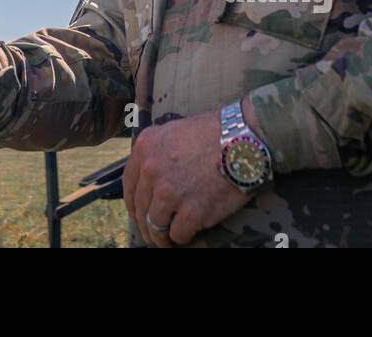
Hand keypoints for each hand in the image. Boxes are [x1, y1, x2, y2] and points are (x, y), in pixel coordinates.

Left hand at [122, 108, 256, 246]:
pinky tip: (188, 233)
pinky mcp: (192, 211)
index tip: (138, 214)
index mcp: (145, 148)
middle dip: (146, 225)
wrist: (243, 139)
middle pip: (140, 208)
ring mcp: (170, 192)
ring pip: (155, 225)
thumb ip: (156, 153)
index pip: (129, 185)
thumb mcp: (173, 132)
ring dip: (161, 236)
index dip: (133, 204)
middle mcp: (152, 170)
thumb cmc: (213, 132)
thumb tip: (150, 178)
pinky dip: (182, 237)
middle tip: (154, 234)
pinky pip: (178, 234)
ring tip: (169, 239)